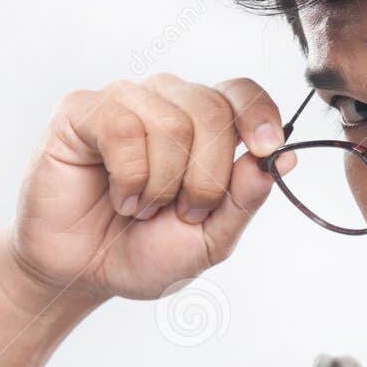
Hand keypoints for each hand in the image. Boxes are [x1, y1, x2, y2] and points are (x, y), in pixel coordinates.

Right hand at [5, 74, 286, 302]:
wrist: (82, 273)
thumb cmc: (143, 250)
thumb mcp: (210, 239)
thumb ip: (246, 198)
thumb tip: (284, 158)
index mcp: (205, 125)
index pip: (243, 93)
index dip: (259, 114)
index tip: (266, 148)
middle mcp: (168, 102)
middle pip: (213, 111)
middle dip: (205, 177)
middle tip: (180, 211)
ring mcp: (125, 100)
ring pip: (170, 123)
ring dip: (161, 185)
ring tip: (141, 207)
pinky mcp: (82, 110)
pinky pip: (123, 129)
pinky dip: (129, 178)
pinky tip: (119, 196)